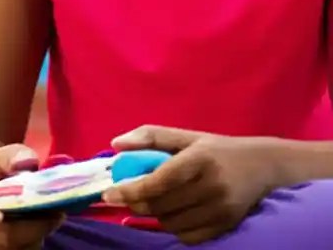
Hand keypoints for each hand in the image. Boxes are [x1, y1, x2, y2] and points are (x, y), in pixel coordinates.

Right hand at [0, 144, 64, 249]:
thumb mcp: (2, 156)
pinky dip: (34, 241)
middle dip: (33, 226)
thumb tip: (27, 164)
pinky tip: (41, 226)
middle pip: (2, 236)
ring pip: (14, 248)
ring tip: (51, 217)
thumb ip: (14, 156)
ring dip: (37, 234)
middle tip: (56, 212)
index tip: (10, 211)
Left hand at [101, 126, 280, 244]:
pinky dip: (174, 228)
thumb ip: (150, 136)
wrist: (264, 166)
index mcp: (199, 159)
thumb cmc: (216, 150)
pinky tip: (173, 214)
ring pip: (172, 223)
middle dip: (137, 203)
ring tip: (154, 202)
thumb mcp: (186, 136)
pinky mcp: (227, 225)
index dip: (130, 190)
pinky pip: (189, 236)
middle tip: (127, 197)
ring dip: (155, 216)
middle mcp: (212, 185)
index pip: (159, 181)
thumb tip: (116, 144)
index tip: (108, 194)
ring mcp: (222, 208)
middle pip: (161, 205)